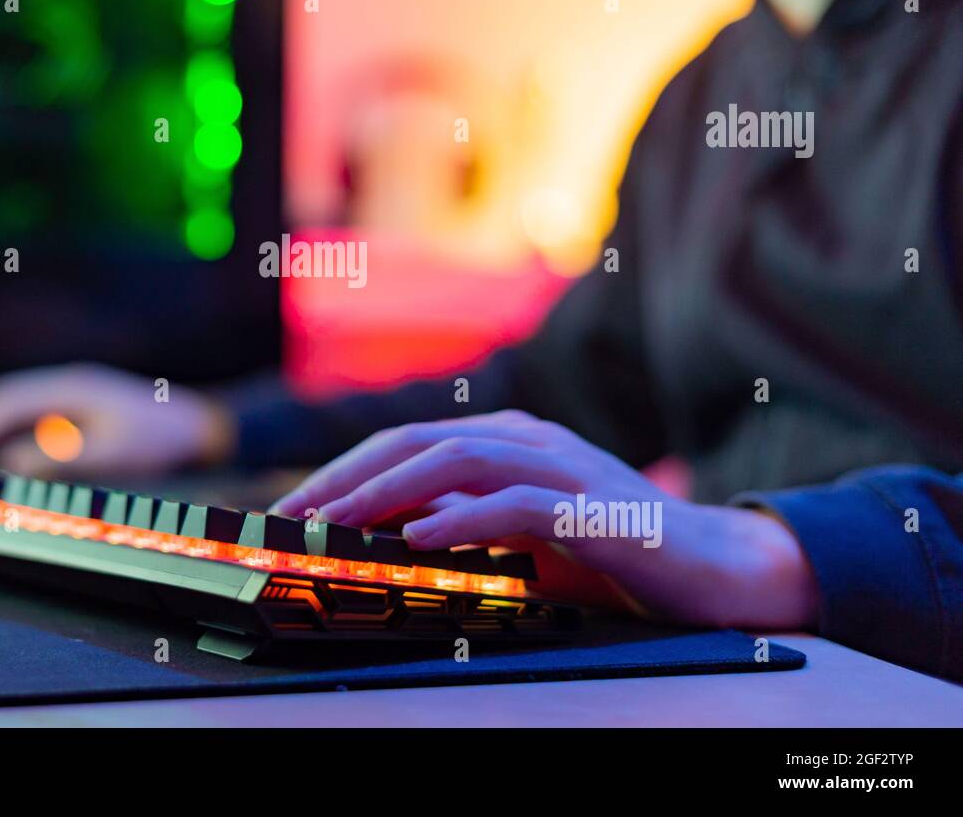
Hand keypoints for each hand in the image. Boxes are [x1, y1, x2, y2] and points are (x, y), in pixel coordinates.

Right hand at [0, 363, 235, 478]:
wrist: (204, 425)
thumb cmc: (162, 441)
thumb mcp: (113, 453)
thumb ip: (61, 457)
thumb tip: (9, 462)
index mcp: (72, 387)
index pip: (7, 401)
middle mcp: (69, 383)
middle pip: (6, 397)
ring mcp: (76, 392)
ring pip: (18, 403)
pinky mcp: (84, 406)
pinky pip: (35, 413)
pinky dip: (10, 429)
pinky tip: (1, 451)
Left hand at [272, 410, 818, 629]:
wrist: (717, 568)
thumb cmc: (613, 554)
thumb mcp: (523, 539)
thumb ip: (467, 528)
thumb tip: (389, 540)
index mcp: (509, 441)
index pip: (408, 444)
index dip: (346, 471)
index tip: (295, 510)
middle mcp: (531, 441)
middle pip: (419, 441)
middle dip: (348, 476)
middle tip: (293, 516)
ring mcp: (564, 469)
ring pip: (459, 460)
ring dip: (388, 491)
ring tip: (337, 522)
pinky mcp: (594, 510)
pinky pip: (517, 506)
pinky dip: (463, 518)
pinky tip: (420, 537)